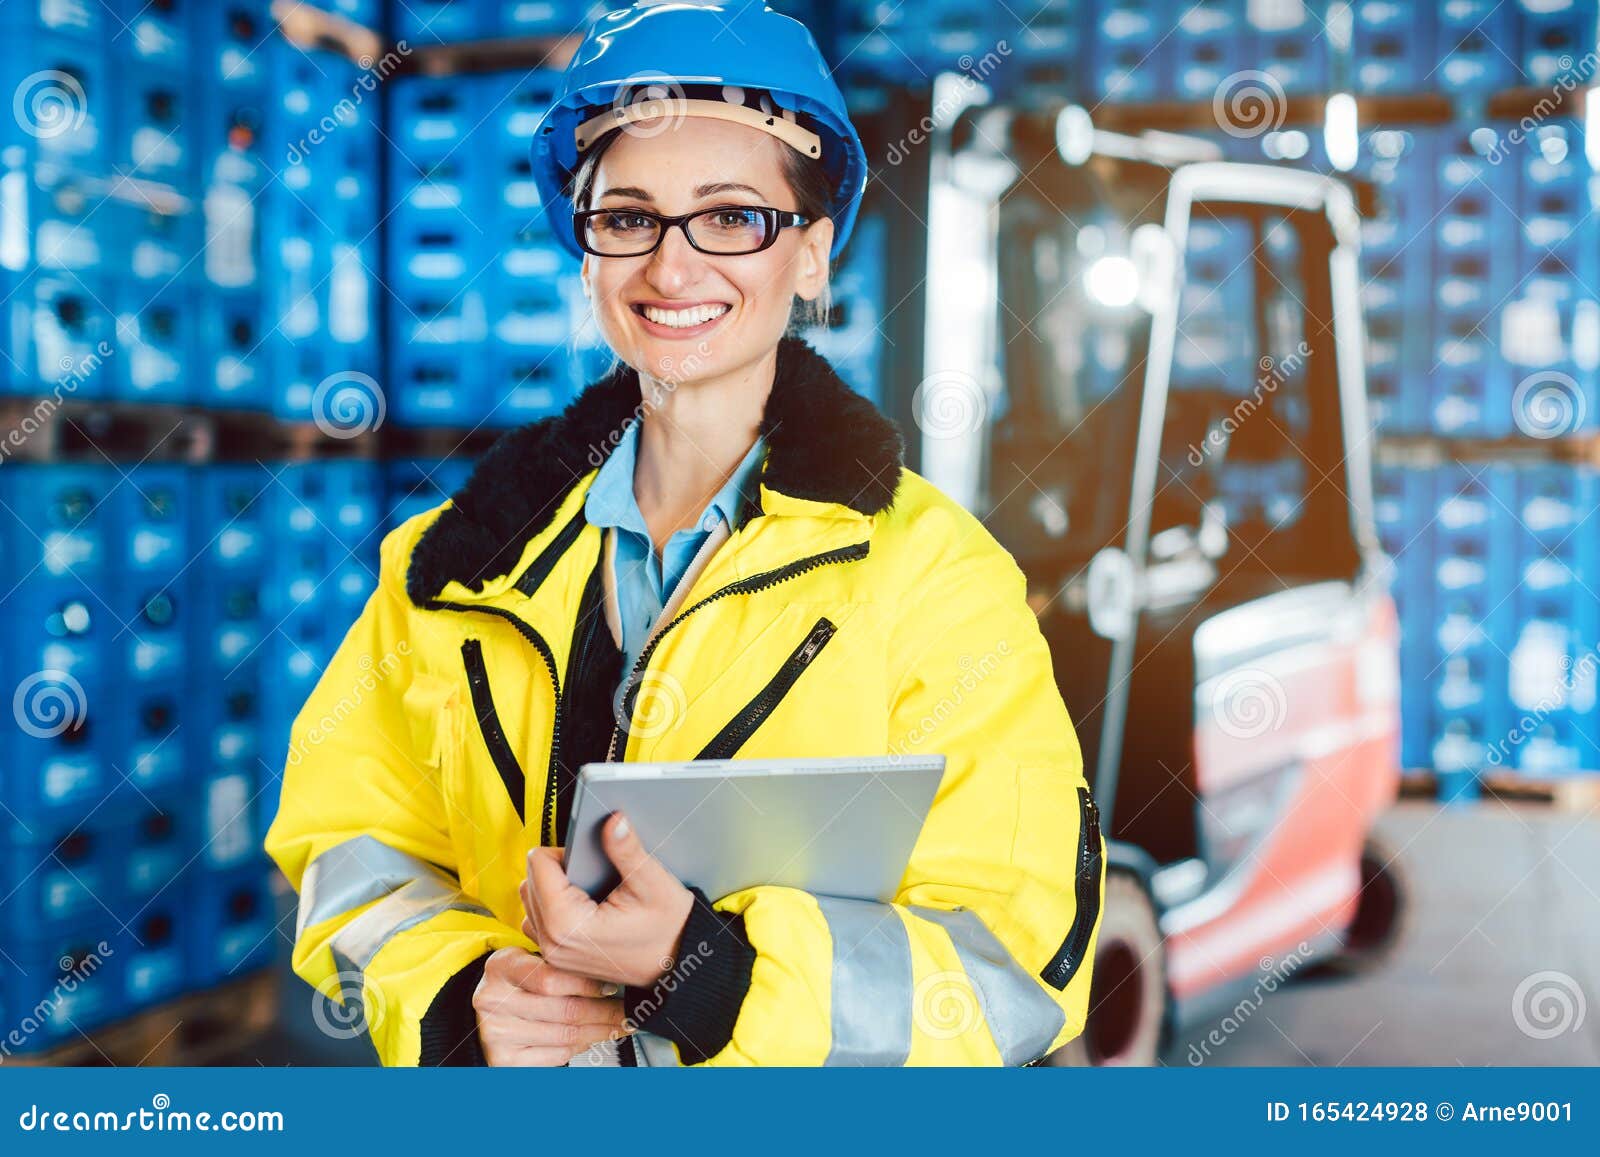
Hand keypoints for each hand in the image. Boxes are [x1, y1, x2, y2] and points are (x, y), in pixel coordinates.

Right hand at [472, 946, 627, 1066]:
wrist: (490, 1008)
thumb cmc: (519, 981)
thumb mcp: (531, 958)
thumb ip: (562, 961)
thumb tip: (609, 971)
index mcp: (502, 966)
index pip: (551, 979)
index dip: (588, 985)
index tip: (613, 986)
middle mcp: (493, 1000)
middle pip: (564, 1011)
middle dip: (605, 1013)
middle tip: (627, 1012)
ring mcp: (496, 1033)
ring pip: (566, 1036)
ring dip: (600, 1032)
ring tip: (619, 1026)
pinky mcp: (504, 1060)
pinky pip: (556, 1056)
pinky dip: (581, 1048)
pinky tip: (592, 1037)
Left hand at [522, 812, 694, 987]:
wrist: (677, 967)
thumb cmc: (669, 931)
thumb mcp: (653, 884)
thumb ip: (627, 850)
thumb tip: (614, 820)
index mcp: (567, 924)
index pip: (538, 863)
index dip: (565, 851)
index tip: (591, 859)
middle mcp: (552, 943)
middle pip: (530, 879)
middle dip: (558, 868)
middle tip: (593, 873)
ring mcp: (552, 954)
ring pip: (530, 900)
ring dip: (552, 888)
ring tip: (588, 890)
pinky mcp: (557, 959)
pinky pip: (537, 921)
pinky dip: (552, 907)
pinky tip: (583, 906)